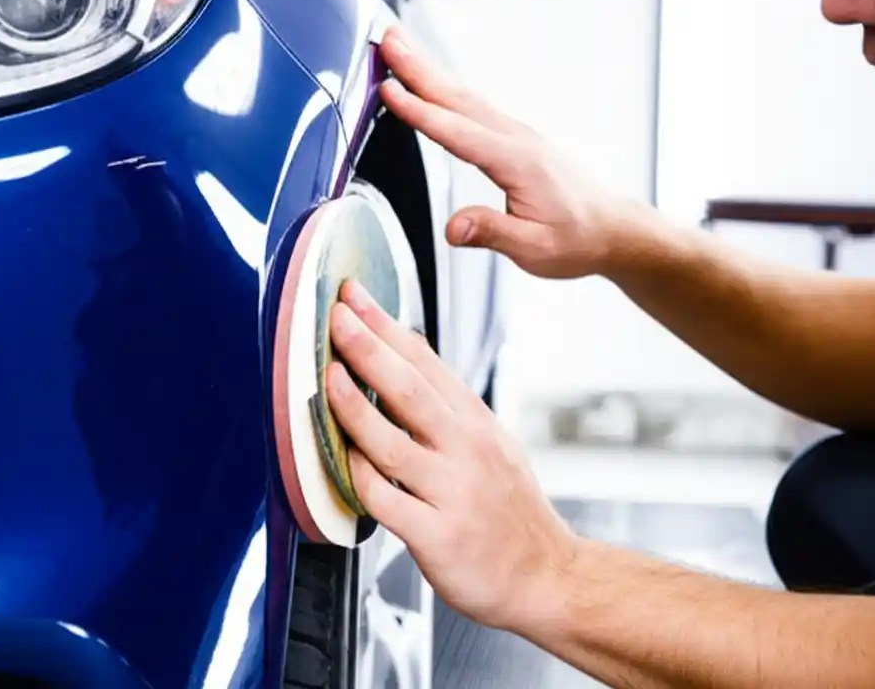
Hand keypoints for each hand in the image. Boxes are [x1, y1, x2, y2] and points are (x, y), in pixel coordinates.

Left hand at [327, 280, 578, 630]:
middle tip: (336, 315)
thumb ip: (446, 408)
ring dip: (354, 407)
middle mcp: (466, 451)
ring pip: (391, 443)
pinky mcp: (436, 536)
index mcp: (476, 423)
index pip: (426, 363)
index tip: (354, 295)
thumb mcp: (489, 444)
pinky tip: (342, 460)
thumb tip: (400, 355)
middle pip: (409, 390)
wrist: (548, 578)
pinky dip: (360, 477)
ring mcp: (452, 493)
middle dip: (368, 348)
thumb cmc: (508, 510)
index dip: (386, 326)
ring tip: (326, 377)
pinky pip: (387, 501)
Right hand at [377, 27, 649, 278]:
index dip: (421, 112)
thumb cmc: (576, 239)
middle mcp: (517, 140)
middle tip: (389, 42)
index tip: (390, 91)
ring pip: (464, 96)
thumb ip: (490, 233)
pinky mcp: (514, 138)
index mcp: (518, 163)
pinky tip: (433, 82)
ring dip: (429, 71)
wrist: (610, 229)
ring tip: (400, 50)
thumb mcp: (534, 248)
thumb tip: (453, 228)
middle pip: (458, 98)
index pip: (458, 133)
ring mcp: (516, 134)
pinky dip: (446, 88)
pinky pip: (473, 105)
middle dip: (419, 69)